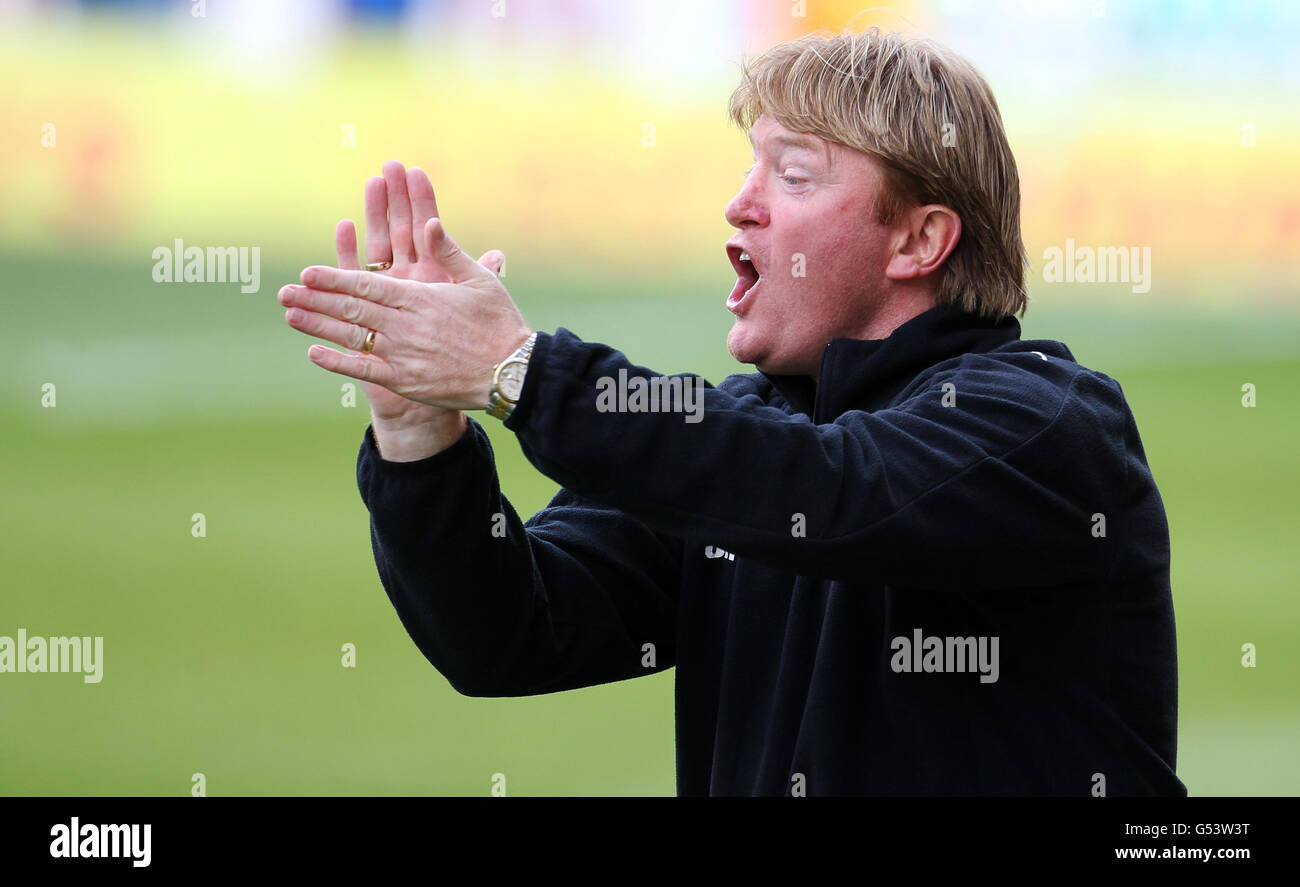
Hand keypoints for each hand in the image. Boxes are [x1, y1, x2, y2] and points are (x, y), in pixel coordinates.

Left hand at [281, 213, 531, 411]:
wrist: (513, 374)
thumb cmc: (500, 324)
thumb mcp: (480, 280)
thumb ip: (450, 252)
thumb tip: (428, 222)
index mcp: (422, 297)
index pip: (367, 285)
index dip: (334, 278)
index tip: (307, 271)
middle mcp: (405, 326)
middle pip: (351, 310)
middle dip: (315, 299)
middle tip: (283, 292)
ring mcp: (403, 356)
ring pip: (351, 338)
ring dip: (317, 326)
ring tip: (289, 316)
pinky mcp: (406, 382)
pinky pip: (364, 371)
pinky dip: (337, 363)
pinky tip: (314, 354)